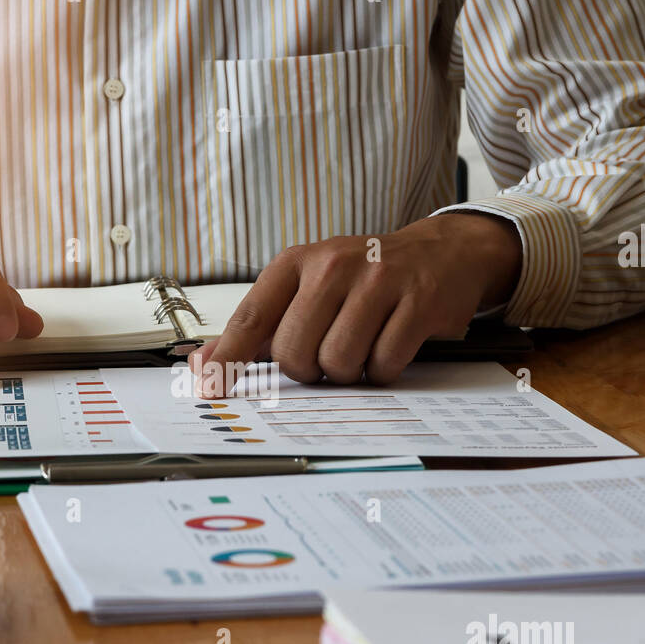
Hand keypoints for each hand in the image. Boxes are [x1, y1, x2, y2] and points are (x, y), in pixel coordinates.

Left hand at [190, 213, 521, 396]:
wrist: (440, 253)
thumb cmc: (363, 279)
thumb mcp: (307, 288)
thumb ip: (257, 329)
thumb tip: (204, 364)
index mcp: (297, 262)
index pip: (251, 317)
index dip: (228, 360)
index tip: (209, 389)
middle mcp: (333, 265)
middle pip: (295, 353)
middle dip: (310, 370)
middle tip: (328, 354)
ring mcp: (378, 281)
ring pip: (339, 363)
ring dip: (349, 372)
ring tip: (362, 347)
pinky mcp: (418, 301)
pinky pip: (384, 364)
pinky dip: (384, 370)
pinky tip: (390, 346)